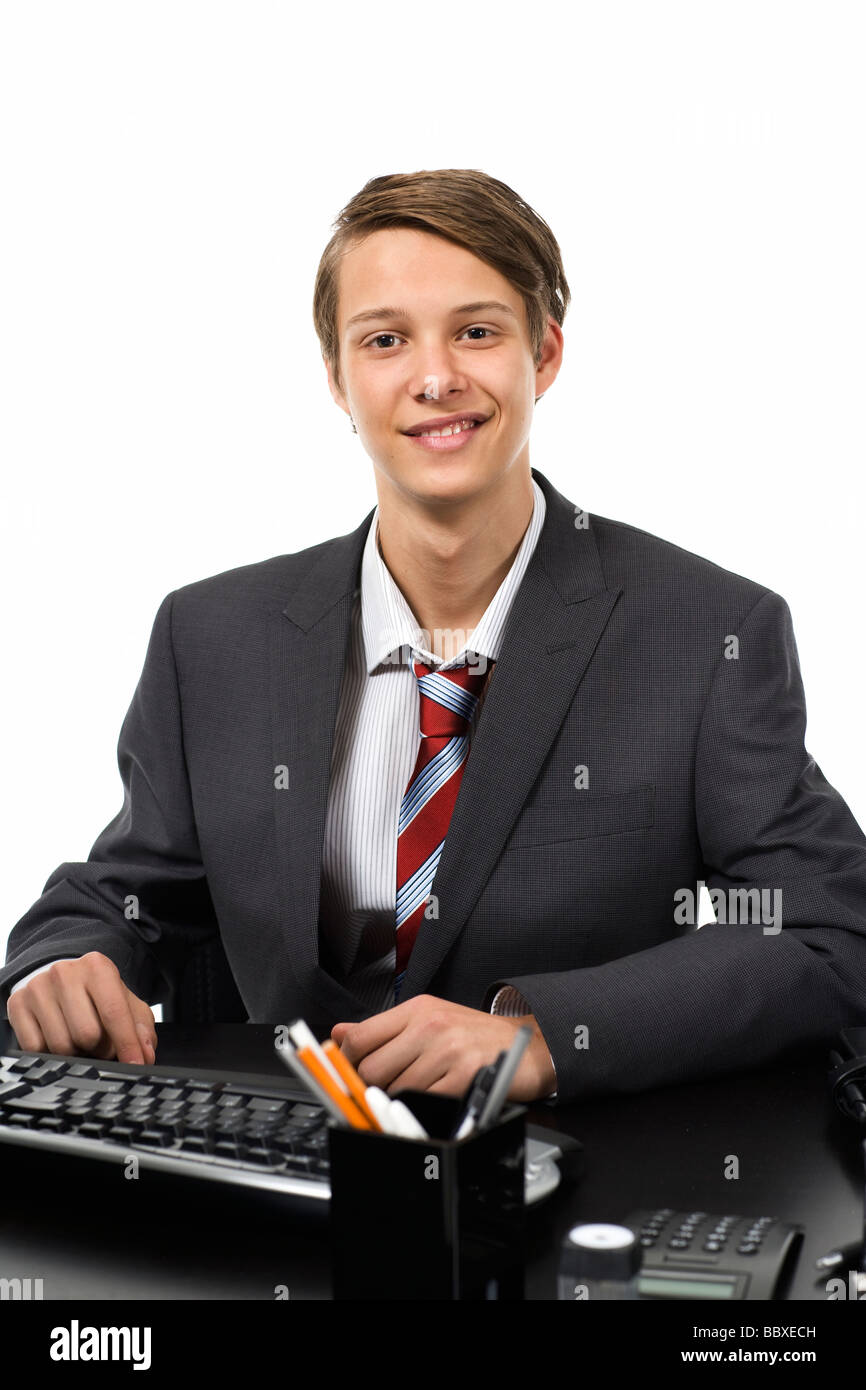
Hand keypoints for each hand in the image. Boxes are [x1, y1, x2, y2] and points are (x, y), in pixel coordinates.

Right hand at [6, 952, 156, 1064]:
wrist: (60, 978)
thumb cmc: (97, 995)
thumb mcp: (126, 1004)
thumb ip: (141, 1029)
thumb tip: (144, 1055)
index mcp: (97, 967)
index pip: (114, 1012)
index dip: (127, 1044)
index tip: (134, 1065)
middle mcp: (65, 973)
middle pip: (87, 1035)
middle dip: (99, 1049)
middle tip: (101, 1044)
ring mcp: (38, 988)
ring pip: (61, 1045)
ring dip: (76, 1053)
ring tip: (80, 1039)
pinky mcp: (17, 1004)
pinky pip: (35, 1048)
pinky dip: (50, 1053)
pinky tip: (58, 1037)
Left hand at [331, 995, 555, 1101]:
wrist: (524, 1046)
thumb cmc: (473, 1035)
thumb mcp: (428, 1019)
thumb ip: (382, 1029)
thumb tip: (339, 1033)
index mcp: (417, 1009)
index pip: (361, 1036)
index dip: (348, 1062)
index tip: (349, 1074)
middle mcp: (430, 1025)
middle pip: (372, 1068)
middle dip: (374, 1087)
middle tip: (387, 1090)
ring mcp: (448, 1050)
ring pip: (396, 1089)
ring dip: (402, 1099)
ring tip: (419, 1091)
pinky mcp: (463, 1075)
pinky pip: (424, 1101)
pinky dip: (425, 1107)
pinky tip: (435, 1097)